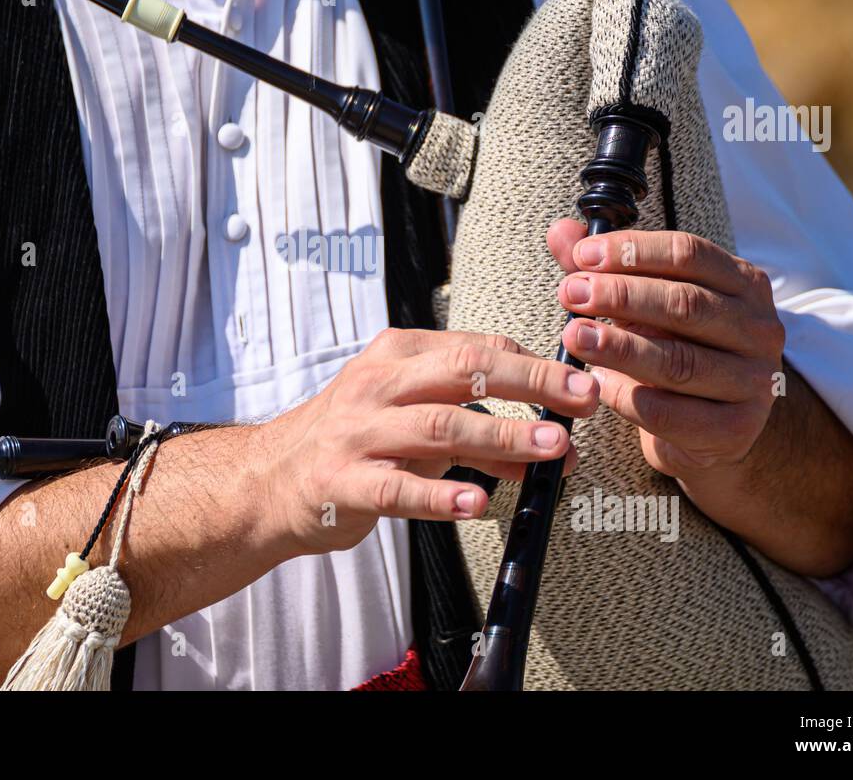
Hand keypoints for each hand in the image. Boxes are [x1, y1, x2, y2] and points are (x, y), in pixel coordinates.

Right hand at [261, 327, 598, 554]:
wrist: (269, 480)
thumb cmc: (353, 443)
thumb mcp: (413, 424)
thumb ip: (479, 435)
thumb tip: (550, 450)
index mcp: (396, 356)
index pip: (475, 348)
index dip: (533, 365)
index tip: (580, 383)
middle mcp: (376, 385)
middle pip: (464, 372)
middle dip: (530, 386)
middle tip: (583, 402)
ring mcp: (357, 433)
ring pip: (438, 426)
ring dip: (500, 438)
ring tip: (549, 451)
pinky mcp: (341, 482)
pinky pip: (396, 488)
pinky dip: (439, 495)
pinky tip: (477, 503)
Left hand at [548, 219, 784, 480]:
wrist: (709, 426)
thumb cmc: (674, 348)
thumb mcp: (643, 304)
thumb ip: (604, 269)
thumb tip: (560, 232)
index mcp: (743, 284)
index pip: (689, 253)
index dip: (632, 251)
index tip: (582, 256)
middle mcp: (759, 329)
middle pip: (685, 304)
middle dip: (621, 296)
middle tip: (570, 293)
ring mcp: (753, 382)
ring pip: (678, 361)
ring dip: (619, 347)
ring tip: (575, 336)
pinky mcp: (735, 429)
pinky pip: (669, 412)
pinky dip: (627, 396)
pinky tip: (597, 383)